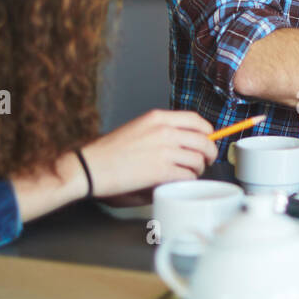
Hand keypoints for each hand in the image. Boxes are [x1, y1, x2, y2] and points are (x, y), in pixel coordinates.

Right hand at [80, 110, 217, 197]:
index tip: (208, 140)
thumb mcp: (138, 129)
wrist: (90, 167)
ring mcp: (164, 150)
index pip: (196, 120)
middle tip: (205, 161)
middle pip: (203, 140)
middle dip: (209, 153)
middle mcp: (164, 130)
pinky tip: (178, 181)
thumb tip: (188, 141)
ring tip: (188, 173)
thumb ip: (162, 132)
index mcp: (158, 117)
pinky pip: (188, 175)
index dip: (207, 132)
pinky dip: (187, 180)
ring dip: (197, 169)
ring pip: (198, 159)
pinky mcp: (161, 170)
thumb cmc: (109, 152)